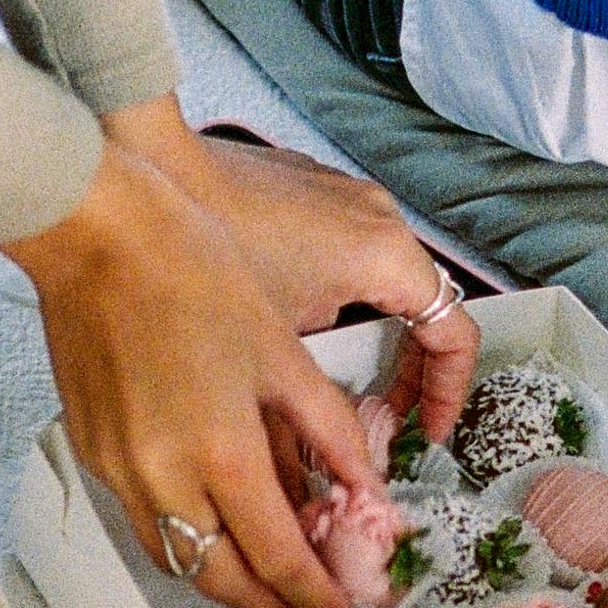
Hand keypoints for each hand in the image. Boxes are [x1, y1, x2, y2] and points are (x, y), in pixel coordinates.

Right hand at [6, 143, 391, 607]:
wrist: (95, 234)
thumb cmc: (193, 271)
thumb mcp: (284, 353)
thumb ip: (330, 433)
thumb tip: (365, 488)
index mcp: (224, 452)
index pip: (281, 561)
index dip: (319, 595)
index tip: (346, 606)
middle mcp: (165, 478)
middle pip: (224, 582)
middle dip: (273, 605)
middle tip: (310, 600)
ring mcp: (120, 471)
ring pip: (178, 560)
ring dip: (227, 577)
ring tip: (269, 564)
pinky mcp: (94, 453)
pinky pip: (145, 519)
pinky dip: (187, 534)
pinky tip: (219, 511)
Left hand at [103, 96, 477, 442]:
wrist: (153, 167)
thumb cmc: (210, 241)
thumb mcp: (272, 343)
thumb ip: (316, 395)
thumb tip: (325, 440)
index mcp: (385, 254)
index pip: (454, 334)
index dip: (446, 393)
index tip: (425, 428)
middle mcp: (379, 217)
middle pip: (422, 308)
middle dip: (403, 370)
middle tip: (380, 415)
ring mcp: (347, 197)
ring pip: (383, 282)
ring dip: (367, 333)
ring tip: (330, 377)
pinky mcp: (313, 190)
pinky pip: (347, 253)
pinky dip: (337, 297)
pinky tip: (292, 326)